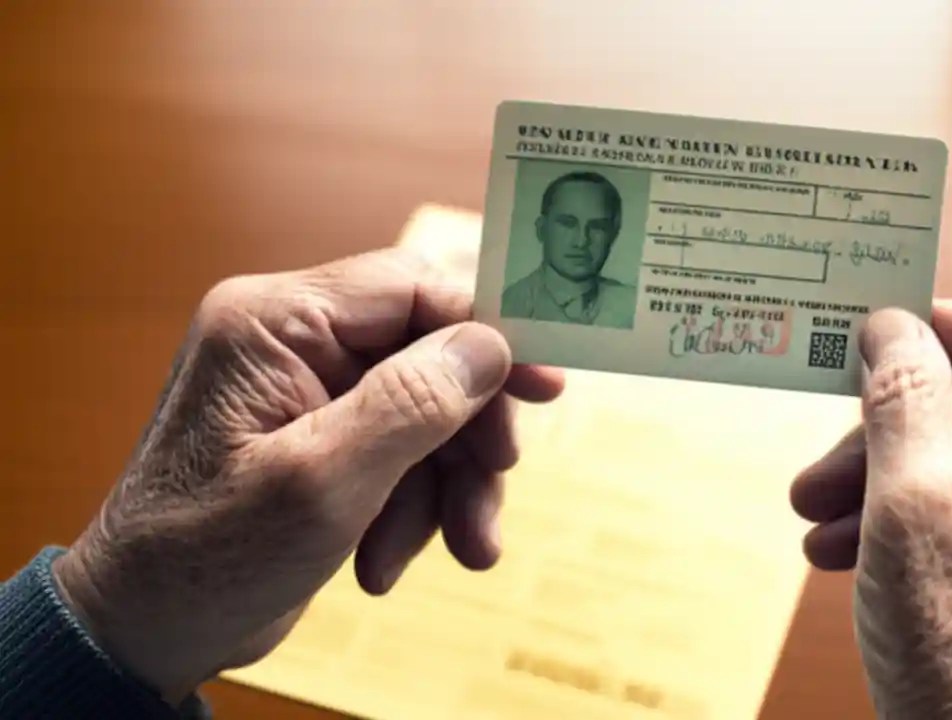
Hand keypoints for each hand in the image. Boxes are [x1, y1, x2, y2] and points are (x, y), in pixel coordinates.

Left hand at [52, 247, 564, 703]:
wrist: (143, 631)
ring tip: (457, 550)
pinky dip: (412, 506)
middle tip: (494, 489)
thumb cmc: (207, 557)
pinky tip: (388, 562)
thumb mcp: (322, 482)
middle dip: (467, 434)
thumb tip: (489, 345)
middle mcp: (292, 341)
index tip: (546, 386)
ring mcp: (306, 391)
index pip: (411, 287)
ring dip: (446, 485)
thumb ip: (410, 403)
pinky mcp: (319, 439)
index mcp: (275, 322)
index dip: (488, 331)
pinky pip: (398, 451)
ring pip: (423, 412)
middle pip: (427, 355)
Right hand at [790, 301, 951, 718]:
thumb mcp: (912, 502)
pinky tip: (838, 548)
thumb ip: (903, 398)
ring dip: (875, 474)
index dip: (935, 328)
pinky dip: (895, 514)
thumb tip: (892, 325)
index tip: (861, 339)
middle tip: (819, 465)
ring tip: (813, 515)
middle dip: (884, 425)